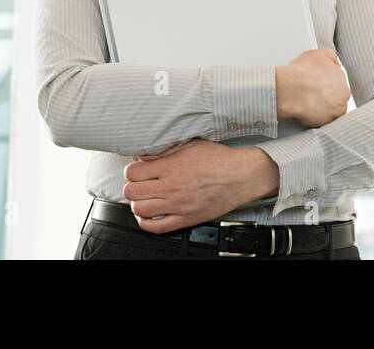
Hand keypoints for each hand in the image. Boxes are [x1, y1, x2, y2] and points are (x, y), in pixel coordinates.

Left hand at [123, 139, 278, 233]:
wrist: (241, 176)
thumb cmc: (220, 159)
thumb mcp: (192, 145)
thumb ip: (166, 150)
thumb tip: (145, 156)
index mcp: (170, 166)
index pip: (133, 172)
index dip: (132, 171)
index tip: (138, 171)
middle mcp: (170, 186)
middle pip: (131, 192)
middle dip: (132, 187)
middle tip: (140, 184)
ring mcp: (177, 204)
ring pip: (139, 209)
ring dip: (138, 204)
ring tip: (145, 199)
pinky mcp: (185, 218)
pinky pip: (156, 227)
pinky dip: (146, 223)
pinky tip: (148, 216)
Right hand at [277, 47, 349, 127]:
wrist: (292, 89)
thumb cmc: (302, 72)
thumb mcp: (318, 54)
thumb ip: (330, 56)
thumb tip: (333, 61)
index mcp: (342, 78)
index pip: (337, 82)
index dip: (326, 84)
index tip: (317, 85)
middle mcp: (343, 95)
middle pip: (336, 97)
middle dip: (325, 96)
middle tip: (311, 94)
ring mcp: (335, 110)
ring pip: (330, 110)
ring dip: (322, 108)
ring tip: (307, 103)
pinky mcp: (325, 122)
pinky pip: (322, 121)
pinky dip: (315, 118)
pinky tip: (307, 111)